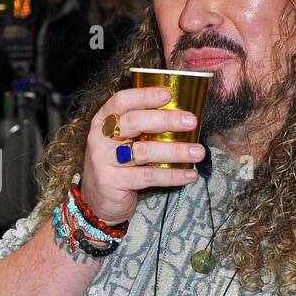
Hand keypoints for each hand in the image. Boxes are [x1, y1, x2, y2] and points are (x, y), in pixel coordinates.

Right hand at [79, 86, 200, 223]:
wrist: (98, 200)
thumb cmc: (117, 164)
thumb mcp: (121, 141)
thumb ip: (141, 127)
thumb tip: (181, 116)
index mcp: (103, 121)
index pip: (121, 101)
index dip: (144, 95)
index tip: (168, 95)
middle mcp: (100, 138)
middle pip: (134, 122)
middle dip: (166, 120)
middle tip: (192, 122)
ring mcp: (103, 160)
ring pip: (144, 151)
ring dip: (175, 151)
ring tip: (198, 152)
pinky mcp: (112, 182)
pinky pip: (148, 176)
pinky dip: (172, 175)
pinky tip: (189, 174)